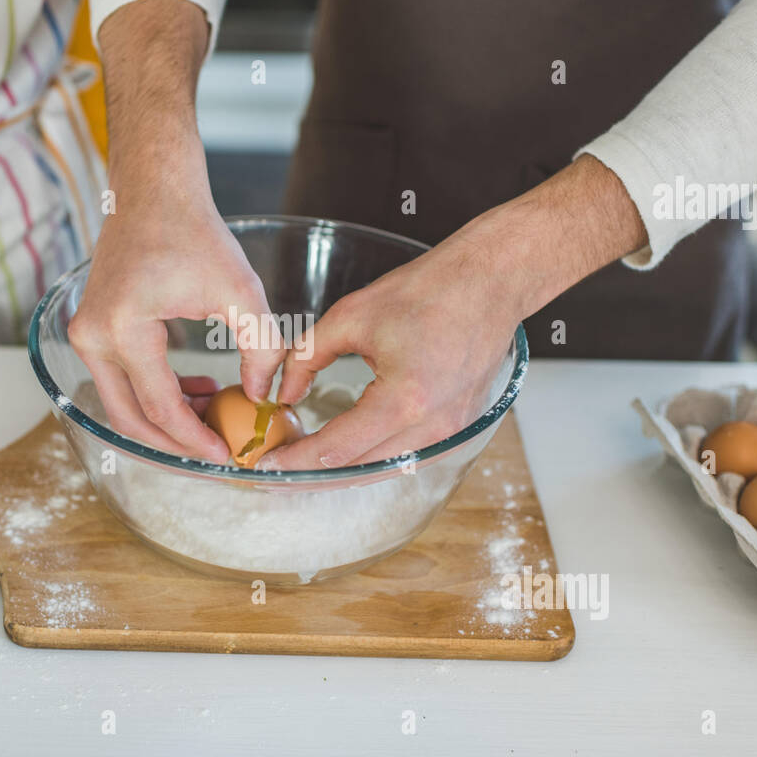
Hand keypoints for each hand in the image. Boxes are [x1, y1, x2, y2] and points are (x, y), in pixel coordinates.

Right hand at [68, 174, 283, 462]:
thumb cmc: (194, 233)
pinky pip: (119, 382)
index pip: (160, 406)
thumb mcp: (241, 291)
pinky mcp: (90, 330)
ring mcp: (84, 335)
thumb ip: (260, 348)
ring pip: (121, 405)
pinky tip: (194, 391)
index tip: (227, 455)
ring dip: (165, 421)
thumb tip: (261, 398)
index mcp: (124, 329)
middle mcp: (93, 337)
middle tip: (215, 451)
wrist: (153, 193)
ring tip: (212, 414)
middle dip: (175, 444)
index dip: (195, 438)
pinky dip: (153, 397)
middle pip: (130, 419)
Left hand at [258, 154, 646, 469]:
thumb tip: (284, 393)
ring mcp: (449, 432)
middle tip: (274, 469)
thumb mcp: (352, 316)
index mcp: (405, 400)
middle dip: (310, 473)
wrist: (491, 283)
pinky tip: (342, 451)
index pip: (336, 448)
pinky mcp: (456, 428)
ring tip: (300, 464)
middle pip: (357, 469)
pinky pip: (405, 455)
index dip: (295, 459)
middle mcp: (431, 426)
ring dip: (339, 470)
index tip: (265, 463)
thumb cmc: (431, 291)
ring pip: (381, 469)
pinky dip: (369, 458)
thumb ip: (308, 358)